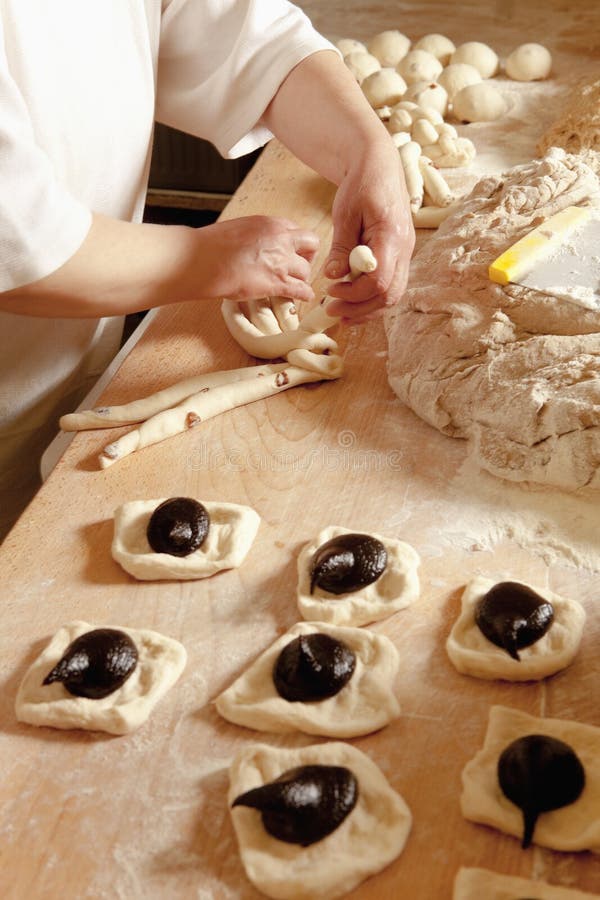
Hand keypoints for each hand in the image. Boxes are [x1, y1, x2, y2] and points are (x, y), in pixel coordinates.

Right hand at [193, 215, 318, 303]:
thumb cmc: (212, 245)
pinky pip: (302, 290)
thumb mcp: (240, 228)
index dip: (296, 243)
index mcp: (270, 223)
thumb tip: (260, 245)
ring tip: (295, 284)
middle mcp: (280, 239)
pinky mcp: (276, 283)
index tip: (292, 251)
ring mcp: (280, 261)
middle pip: (311, 245)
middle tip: (299, 267)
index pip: (297, 230)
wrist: (201, 260)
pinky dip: (304, 294)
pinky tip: (303, 297)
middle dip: (308, 256)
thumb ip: (257, 235)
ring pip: (306, 270)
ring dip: (302, 278)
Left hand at [323, 145, 414, 322]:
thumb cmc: (362, 184)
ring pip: (393, 295)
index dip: (354, 293)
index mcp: (392, 236)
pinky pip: (391, 286)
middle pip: (389, 294)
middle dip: (360, 308)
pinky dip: (373, 299)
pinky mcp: (400, 256)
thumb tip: (333, 276)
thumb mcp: (346, 212)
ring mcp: (405, 254)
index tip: (330, 291)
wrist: (380, 165)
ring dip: (367, 309)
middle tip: (332, 310)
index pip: (378, 280)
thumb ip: (341, 246)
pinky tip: (353, 303)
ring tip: (342, 313)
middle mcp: (405, 249)